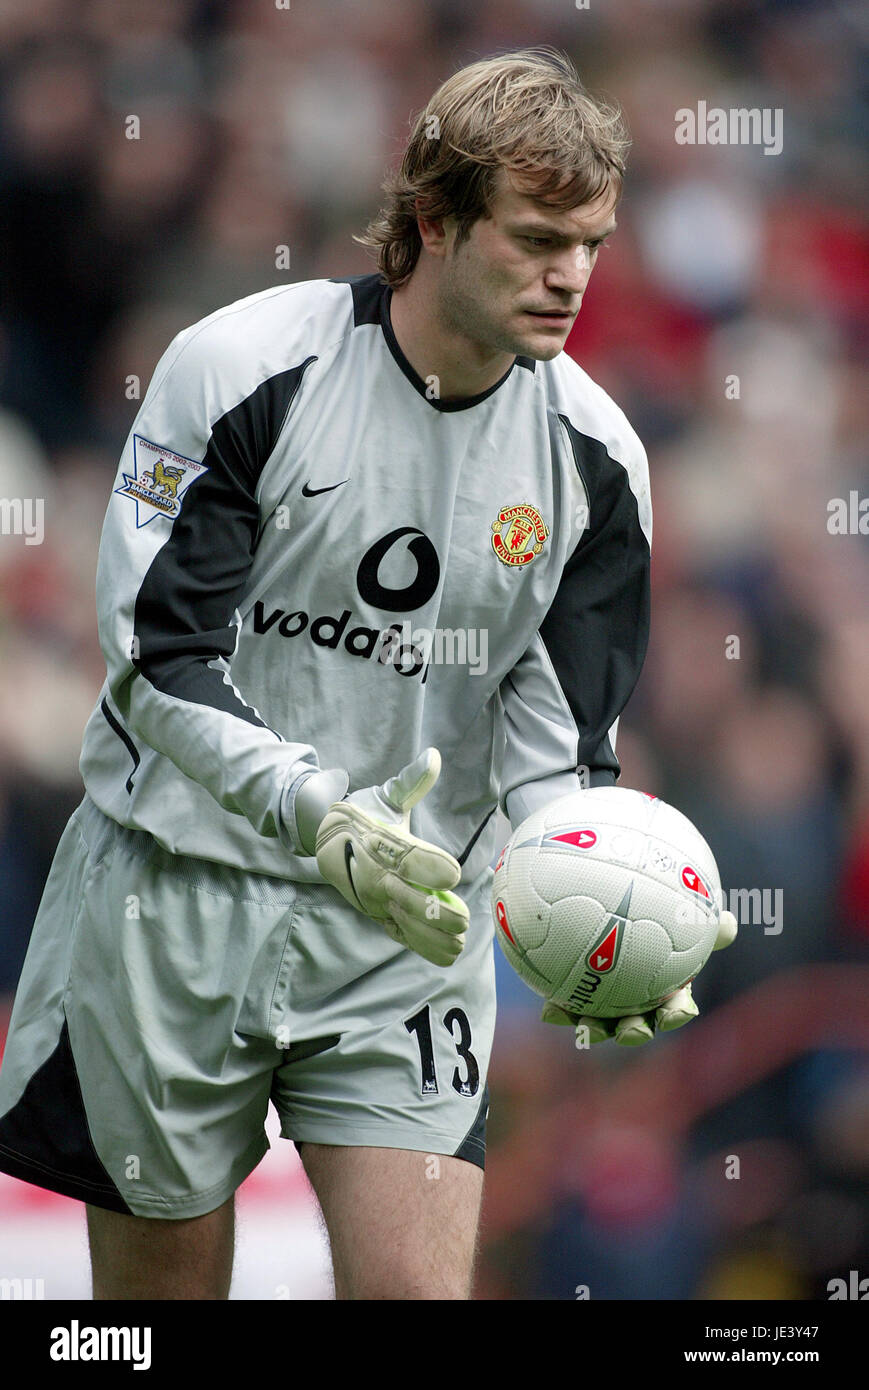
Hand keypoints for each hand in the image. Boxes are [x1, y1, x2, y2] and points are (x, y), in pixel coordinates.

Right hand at [314, 748, 468, 965]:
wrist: (323, 836)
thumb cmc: (365, 813)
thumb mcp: (386, 795)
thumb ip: (411, 781)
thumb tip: (434, 757)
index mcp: (379, 843)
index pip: (407, 857)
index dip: (431, 867)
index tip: (456, 873)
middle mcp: (374, 875)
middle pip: (406, 897)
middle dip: (435, 913)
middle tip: (463, 919)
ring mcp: (373, 898)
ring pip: (403, 921)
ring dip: (432, 936)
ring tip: (459, 942)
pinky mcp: (375, 913)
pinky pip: (399, 932)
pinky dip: (421, 944)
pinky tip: (446, 953)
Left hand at [541, 910, 737, 1045]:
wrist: (603, 900)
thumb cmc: (652, 910)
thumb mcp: (676, 911)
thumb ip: (700, 919)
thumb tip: (731, 923)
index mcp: (665, 988)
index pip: (676, 1006)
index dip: (676, 1013)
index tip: (676, 1011)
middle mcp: (636, 1001)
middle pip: (639, 1024)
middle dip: (635, 1033)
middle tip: (630, 1030)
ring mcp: (604, 1003)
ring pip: (601, 1024)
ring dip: (594, 1029)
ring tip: (584, 1025)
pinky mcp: (574, 997)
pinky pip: (568, 1008)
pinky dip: (561, 1011)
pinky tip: (550, 1008)